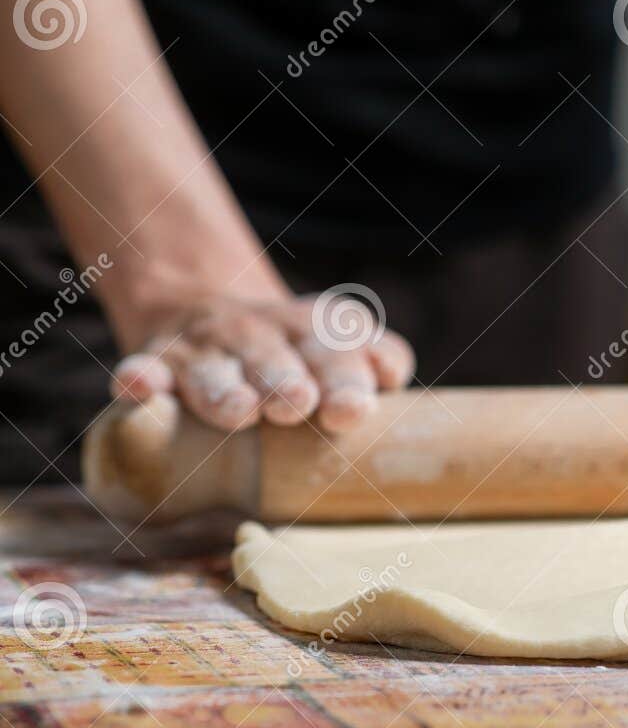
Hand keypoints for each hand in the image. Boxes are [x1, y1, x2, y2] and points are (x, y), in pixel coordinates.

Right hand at [110, 292, 414, 432]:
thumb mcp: (341, 351)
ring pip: (215, 372)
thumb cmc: (301, 355)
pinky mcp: (158, 360)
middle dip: (287, 382)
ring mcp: (210, 346)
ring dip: (225, 392)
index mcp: (321, 329)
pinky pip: (145, 370)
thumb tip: (388, 375)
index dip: (348, 379)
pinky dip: (140, 380)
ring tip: (239, 412)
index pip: (341, 349)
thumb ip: (376, 361)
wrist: (214, 314)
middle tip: (295, 404)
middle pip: (278, 360)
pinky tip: (139, 388)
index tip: (351, 411)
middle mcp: (266, 332)